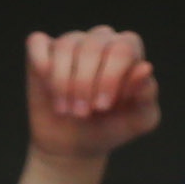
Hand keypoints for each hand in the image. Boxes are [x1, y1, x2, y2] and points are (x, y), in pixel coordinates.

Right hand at [23, 28, 159, 163]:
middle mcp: (100, 40)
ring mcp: (71, 43)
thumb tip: (145, 68)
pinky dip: (41, 62)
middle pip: (93, 46)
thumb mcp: (137, 121)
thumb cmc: (109, 128)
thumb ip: (147, 96)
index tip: (102, 107)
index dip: (110, 77)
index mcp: (128, 50)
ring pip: (66, 47)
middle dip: (85, 84)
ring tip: (65, 109)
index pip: (122, 49)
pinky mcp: (42, 52)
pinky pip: (37, 43)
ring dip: (62, 83)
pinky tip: (45, 83)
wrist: (74, 144)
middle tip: (81, 113)